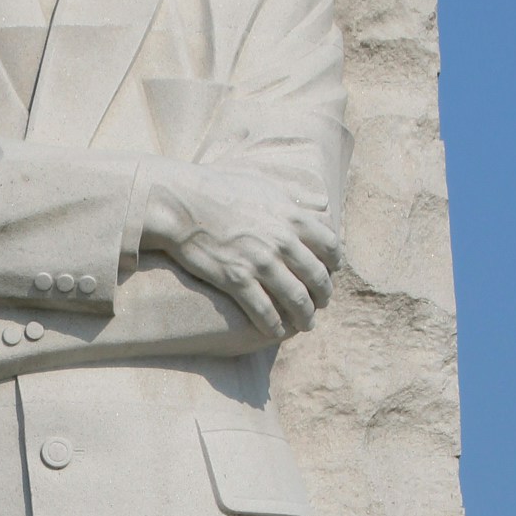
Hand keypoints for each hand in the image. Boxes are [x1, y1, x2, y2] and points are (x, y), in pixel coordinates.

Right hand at [138, 169, 339, 338]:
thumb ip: (295, 197)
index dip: (334, 264)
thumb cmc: (220, 188)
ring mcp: (260, 263)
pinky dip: (274, 325)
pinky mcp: (237, 280)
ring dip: (304, 316)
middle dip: (323, 295)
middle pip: (317, 277)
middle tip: (321, 304)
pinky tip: (275, 332)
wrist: (182, 203)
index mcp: (292, 217)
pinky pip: (264, 311)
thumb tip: (321, 203)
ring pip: (296, 299)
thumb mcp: (265, 184)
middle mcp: (282, 242)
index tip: (330, 272)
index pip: (330, 246)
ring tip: (305, 324)